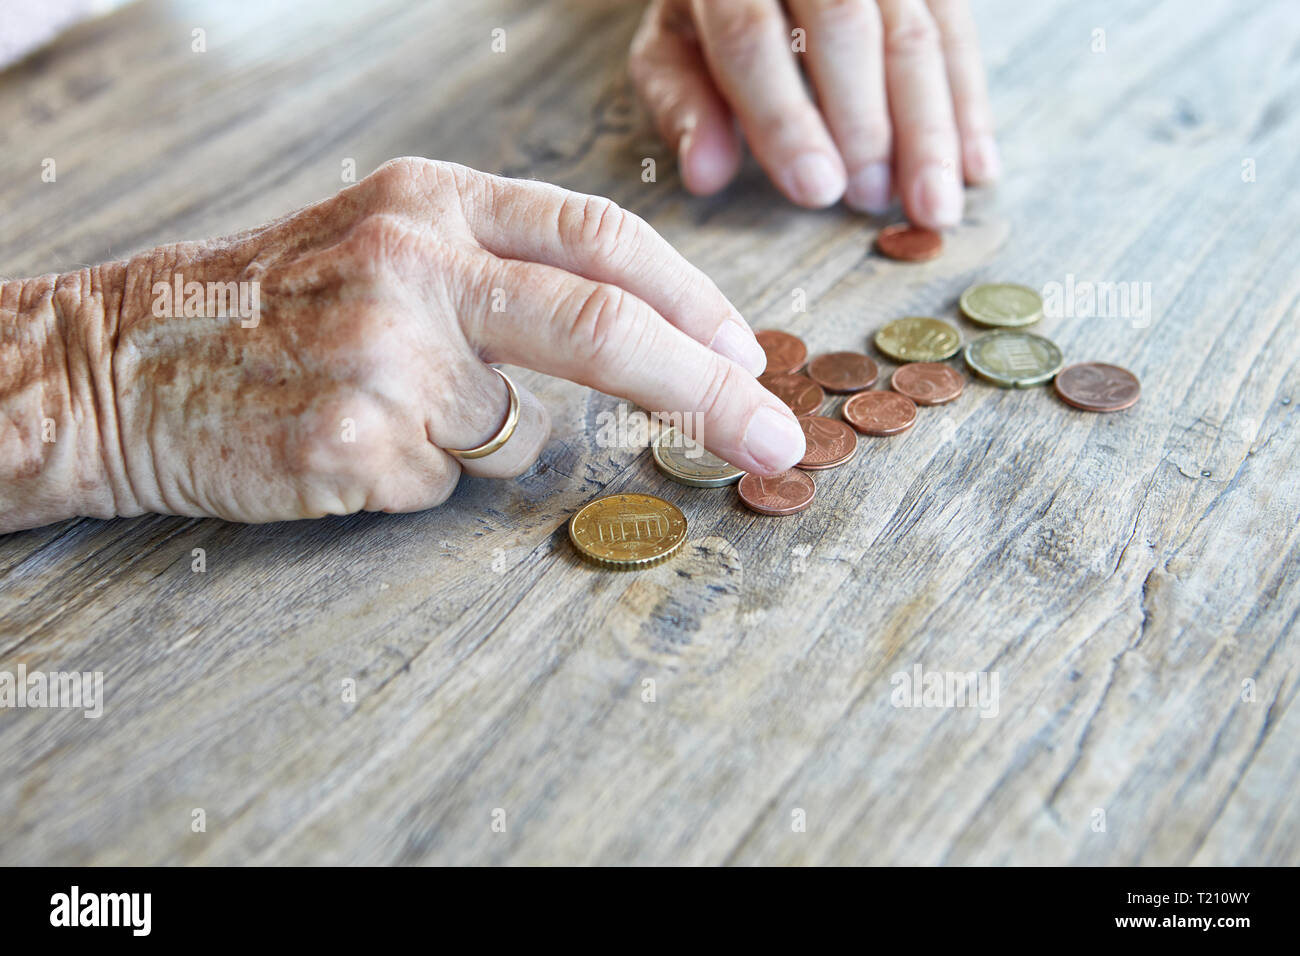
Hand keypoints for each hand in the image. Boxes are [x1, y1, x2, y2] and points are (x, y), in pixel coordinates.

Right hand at [1, 158, 805, 529]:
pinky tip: (343, 447)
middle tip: (776, 439)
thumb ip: (504, 273)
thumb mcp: (386, 243)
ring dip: (474, 439)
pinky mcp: (356, 442)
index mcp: (435, 200)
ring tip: (380, 408)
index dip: (695, 302)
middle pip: (606, 328)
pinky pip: (443, 483)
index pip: (604, 241)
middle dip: (710, 392)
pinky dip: (416, 478)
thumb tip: (645, 341)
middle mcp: (418, 264)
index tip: (751, 357)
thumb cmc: (269, 305)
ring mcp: (385, 355)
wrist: (123, 361)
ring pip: (515, 430)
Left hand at [629, 0, 997, 225]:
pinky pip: (958, 32)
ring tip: (934, 207)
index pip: (751, 37)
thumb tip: (704, 175)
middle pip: (845, 27)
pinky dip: (971, 106)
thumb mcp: (672, 53)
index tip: (817, 191)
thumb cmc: (710, 16)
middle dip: (866, 123)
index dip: (785, 119)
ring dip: (931, 127)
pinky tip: (977, 170)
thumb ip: (685, 108)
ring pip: (914, 31)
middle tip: (873, 201)